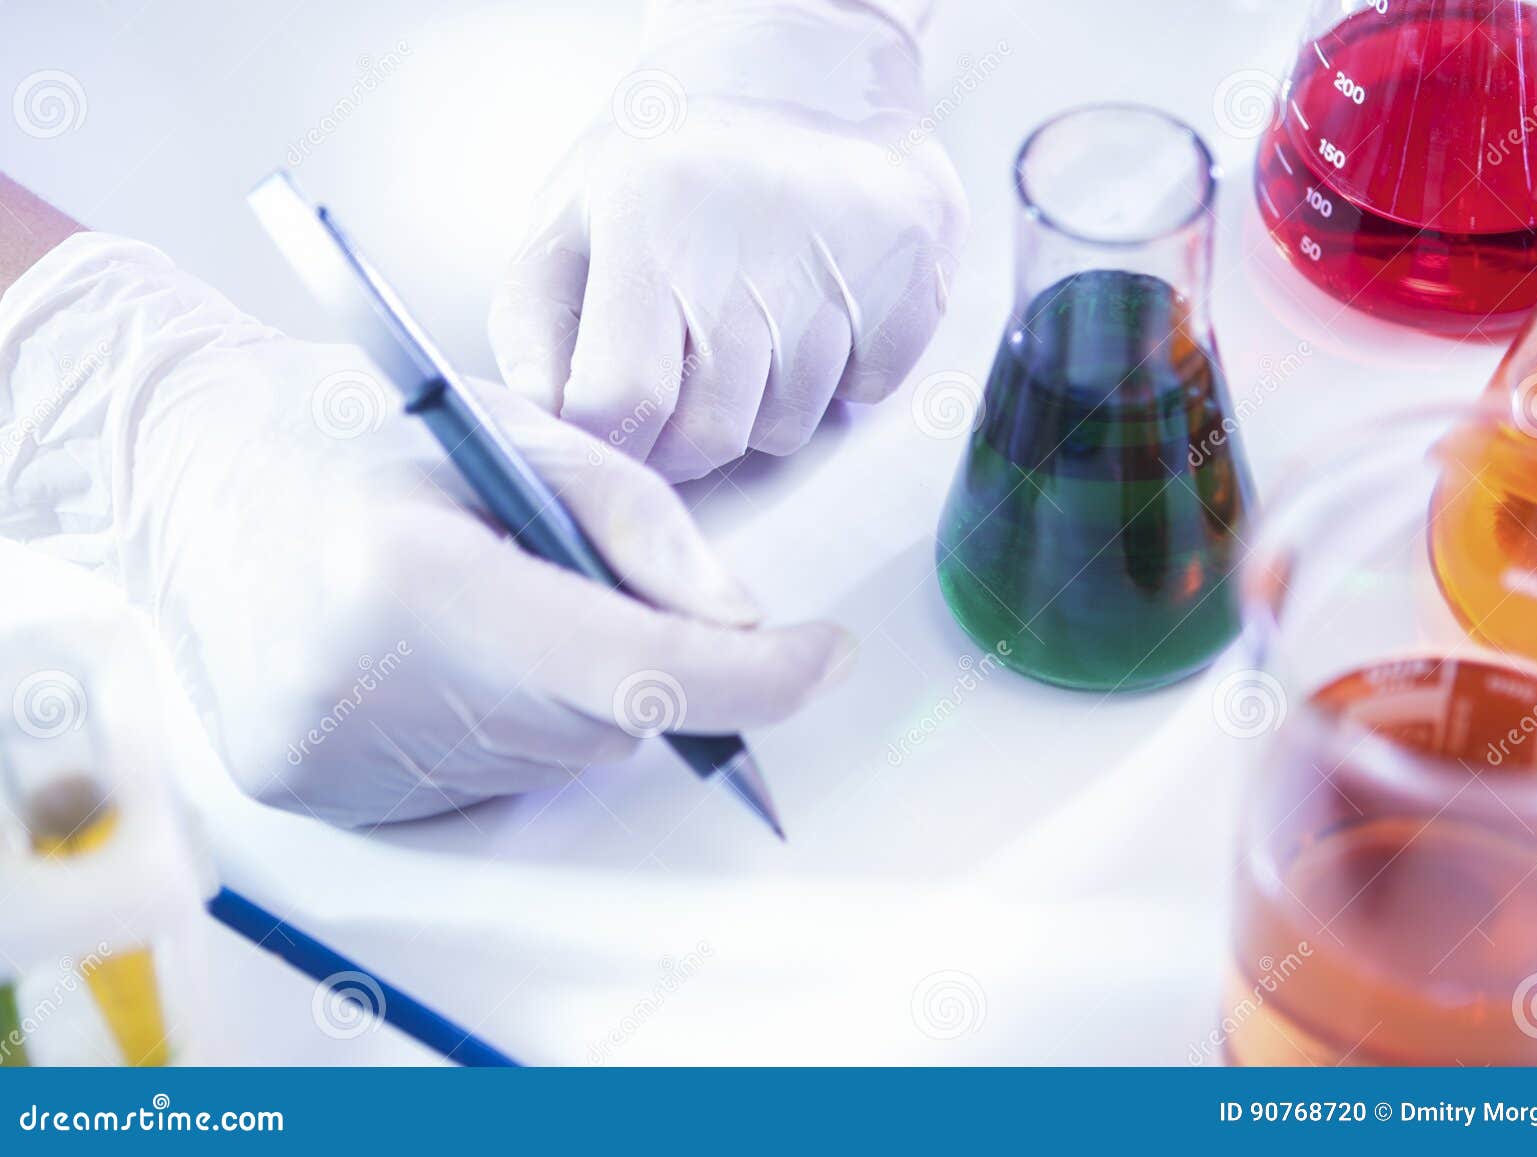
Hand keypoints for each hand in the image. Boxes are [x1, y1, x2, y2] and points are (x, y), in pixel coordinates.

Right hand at [0, 235, 852, 825]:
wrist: (177, 464)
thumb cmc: (346, 426)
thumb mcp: (510, 427)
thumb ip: (639, 522)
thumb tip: (739, 622)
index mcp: (415, 581)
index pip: (634, 670)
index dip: (750, 678)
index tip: (818, 657)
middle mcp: (365, 689)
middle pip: (597, 721)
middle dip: (632, 657)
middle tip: (568, 574)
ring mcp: (330, 758)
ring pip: (544, 759)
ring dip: (557, 691)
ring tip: (478, 597)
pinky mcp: (313, 789)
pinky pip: (475, 781)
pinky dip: (492, 724)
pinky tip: (432, 650)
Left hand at [488, 0, 967, 481]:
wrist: (797, 56)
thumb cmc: (670, 151)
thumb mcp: (570, 214)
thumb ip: (533, 327)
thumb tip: (548, 422)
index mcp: (650, 221)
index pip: (622, 401)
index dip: (615, 442)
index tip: (621, 430)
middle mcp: (751, 240)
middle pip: (712, 435)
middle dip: (690, 434)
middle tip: (689, 378)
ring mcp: (845, 258)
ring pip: (792, 425)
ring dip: (767, 399)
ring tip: (757, 315)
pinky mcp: (916, 270)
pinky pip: (867, 391)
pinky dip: (843, 371)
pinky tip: (821, 302)